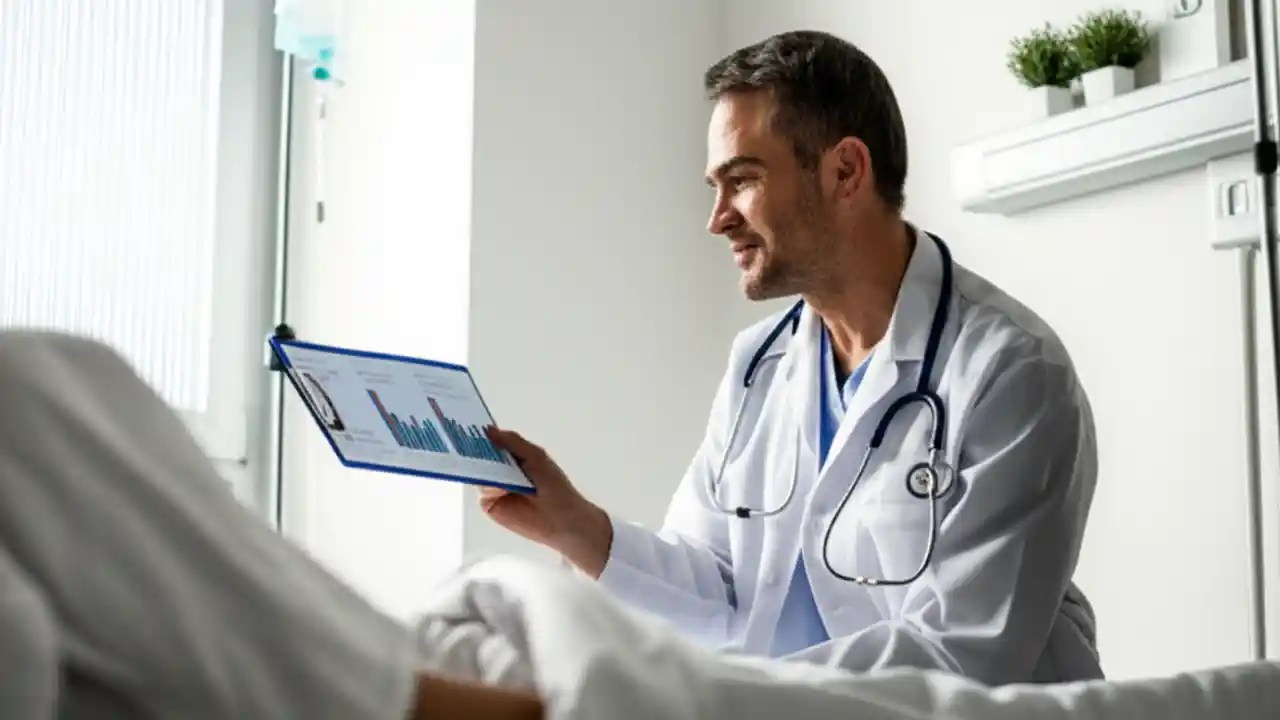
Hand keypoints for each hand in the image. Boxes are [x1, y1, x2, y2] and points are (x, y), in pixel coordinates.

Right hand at [480, 426, 612, 577]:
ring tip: (485, 462)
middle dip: (474, 450)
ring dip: (483, 468)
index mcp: (511, 456)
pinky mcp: (490, 504)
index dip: (480, 435)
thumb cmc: (553, 485)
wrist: (560, 517)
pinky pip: (483, 491)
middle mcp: (499, 471)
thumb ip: (512, 441)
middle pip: (479, 457)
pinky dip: (488, 486)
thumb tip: (489, 430)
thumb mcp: (534, 456)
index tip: (470, 426)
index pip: (490, 442)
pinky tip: (497, 484)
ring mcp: (493, 487)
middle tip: (467, 441)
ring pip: (479, 474)